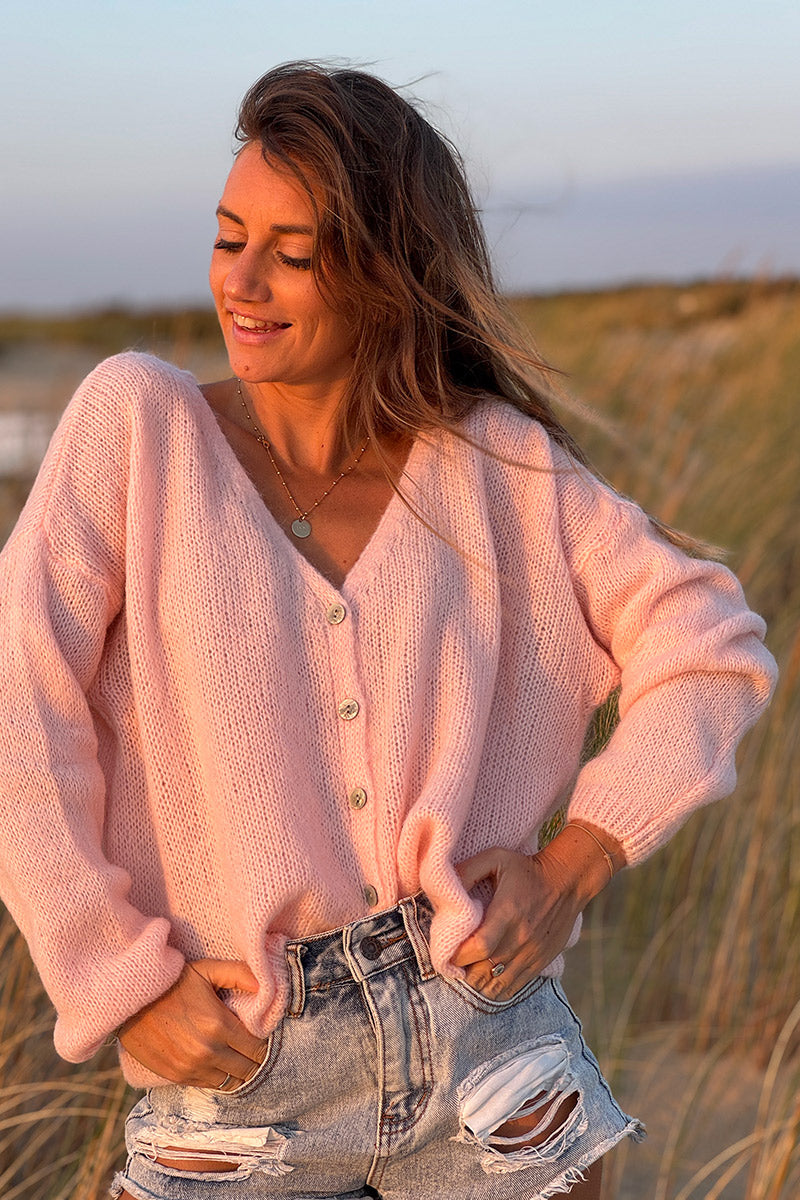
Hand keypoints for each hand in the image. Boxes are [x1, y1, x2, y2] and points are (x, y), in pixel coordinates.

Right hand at [117, 958, 267, 1088]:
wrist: (131, 1001)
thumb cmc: (172, 981)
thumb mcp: (207, 969)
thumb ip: (240, 974)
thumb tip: (265, 985)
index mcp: (218, 1024)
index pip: (257, 1048)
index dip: (263, 1043)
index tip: (260, 1035)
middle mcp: (208, 1051)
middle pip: (248, 1068)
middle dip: (254, 1059)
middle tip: (252, 1048)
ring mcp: (191, 1067)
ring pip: (231, 1082)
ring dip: (238, 1072)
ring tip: (237, 1058)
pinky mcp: (177, 1076)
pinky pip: (210, 1085)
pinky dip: (219, 1077)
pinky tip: (218, 1064)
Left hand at [451, 823, 622, 998]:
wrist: (567, 881)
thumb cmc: (526, 870)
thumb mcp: (496, 858)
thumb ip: (467, 871)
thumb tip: (444, 891)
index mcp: (508, 913)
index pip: (479, 947)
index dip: (458, 955)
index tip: (445, 952)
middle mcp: (520, 938)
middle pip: (484, 971)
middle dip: (462, 971)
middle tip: (452, 961)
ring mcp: (531, 954)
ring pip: (496, 985)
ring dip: (477, 982)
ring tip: (468, 970)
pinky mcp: (540, 963)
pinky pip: (513, 988)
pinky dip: (495, 989)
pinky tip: (485, 978)